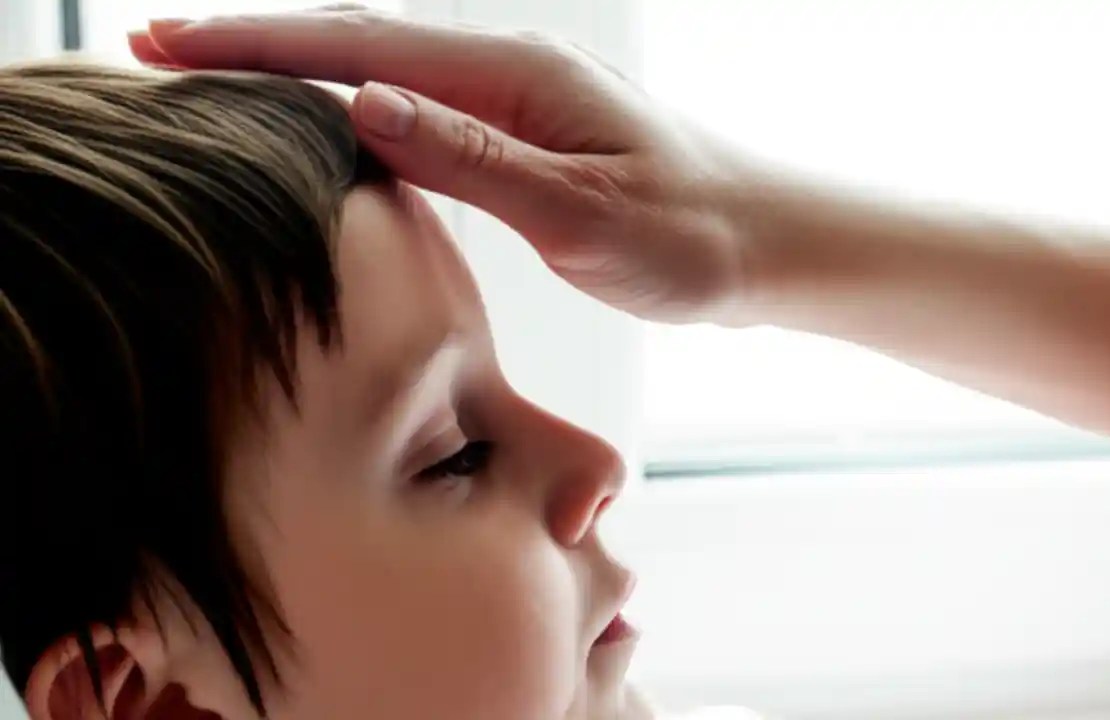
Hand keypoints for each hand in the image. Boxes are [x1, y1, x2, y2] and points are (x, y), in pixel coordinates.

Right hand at [131, 5, 751, 323]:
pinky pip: (424, 110)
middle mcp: (511, 74)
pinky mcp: (530, 137)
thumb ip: (475, 162)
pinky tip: (330, 126)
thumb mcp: (582, 213)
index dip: (258, 46)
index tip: (165, 44)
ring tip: (216, 78)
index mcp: (516, 79)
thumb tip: (363, 106)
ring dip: (300, 71)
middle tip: (155, 48)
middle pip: (361, 43)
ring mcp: (520, 102)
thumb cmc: (694, 237)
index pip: (362, 50)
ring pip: (388, 73)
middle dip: (256, 44)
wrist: (771, 245)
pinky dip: (358, 108)